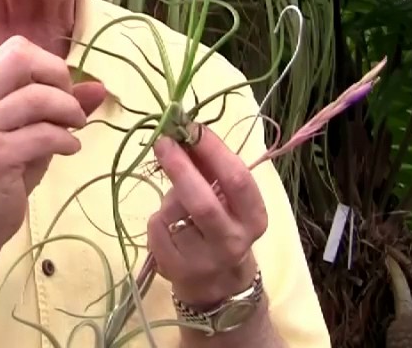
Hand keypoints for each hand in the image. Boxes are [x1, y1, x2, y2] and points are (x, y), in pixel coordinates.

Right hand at [0, 36, 106, 257]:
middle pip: (21, 58)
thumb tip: (100, 86)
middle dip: (57, 78)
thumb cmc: (5, 172)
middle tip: (69, 106)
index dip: (49, 65)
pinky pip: (42, 134)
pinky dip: (66, 140)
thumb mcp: (35, 131)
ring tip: (74, 131)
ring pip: (37, 97)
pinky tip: (69, 150)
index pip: (17, 48)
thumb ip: (63, 106)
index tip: (62, 92)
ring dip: (68, 112)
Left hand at [146, 127, 267, 306]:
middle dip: (180, 166)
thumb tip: (185, 129)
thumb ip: (213, 169)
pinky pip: (157, 227)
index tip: (191, 126)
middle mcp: (233, 242)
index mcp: (254, 218)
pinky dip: (158, 217)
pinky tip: (170, 226)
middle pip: (202, 202)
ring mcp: (203, 260)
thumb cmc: (224, 227)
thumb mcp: (230, 201)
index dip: (212, 149)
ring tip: (177, 202)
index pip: (237, 179)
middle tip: (163, 141)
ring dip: (168, 196)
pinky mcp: (175, 270)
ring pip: (173, 212)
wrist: (218, 285)